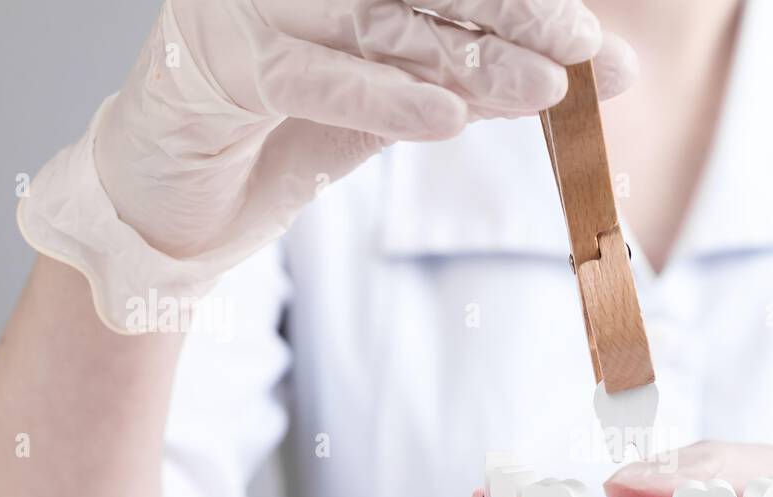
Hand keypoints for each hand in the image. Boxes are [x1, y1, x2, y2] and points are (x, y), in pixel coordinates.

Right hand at [19, 0, 636, 331]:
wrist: (178, 201)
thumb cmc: (287, 136)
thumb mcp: (395, 101)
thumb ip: (473, 79)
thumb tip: (581, 73)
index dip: (520, 2)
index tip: (594, 40)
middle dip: (511, 15)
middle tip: (584, 48)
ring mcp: (244, 6)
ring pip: (375, 21)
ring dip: (467, 58)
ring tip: (544, 88)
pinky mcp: (215, 64)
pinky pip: (314, 76)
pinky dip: (385, 97)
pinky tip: (449, 117)